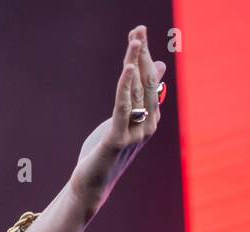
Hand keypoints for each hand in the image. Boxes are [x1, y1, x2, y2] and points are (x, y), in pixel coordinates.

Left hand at [69, 25, 166, 215]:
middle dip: (143, 54)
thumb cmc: (107, 151)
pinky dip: (125, 87)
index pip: (151, 80)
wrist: (92, 184)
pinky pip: (123, 108)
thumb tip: (156, 67)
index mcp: (152, 118)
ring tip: (134, 40)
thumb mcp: (124, 119)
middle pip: (148, 82)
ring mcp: (136, 133)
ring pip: (137, 91)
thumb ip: (139, 96)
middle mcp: (149, 124)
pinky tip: (128, 68)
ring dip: (134, 63)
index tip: (139, 32)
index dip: (145, 55)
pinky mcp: (118, 140)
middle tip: (139, 28)